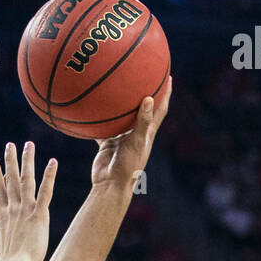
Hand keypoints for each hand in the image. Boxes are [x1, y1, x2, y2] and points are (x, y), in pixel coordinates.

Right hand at [0, 141, 56, 260]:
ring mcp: (25, 210)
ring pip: (26, 180)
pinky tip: (52, 162)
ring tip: (28, 145)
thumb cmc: (4, 260)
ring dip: (27, 162)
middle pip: (10, 180)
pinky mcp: (39, 215)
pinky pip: (45, 192)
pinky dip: (49, 176)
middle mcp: (12, 208)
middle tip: (9, 145)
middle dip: (9, 161)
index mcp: (1, 214)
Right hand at [91, 75, 171, 193]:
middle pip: (143, 108)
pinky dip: (98, 119)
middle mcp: (135, 133)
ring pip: (122, 116)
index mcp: (147, 133)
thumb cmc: (127, 167)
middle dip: (145, 93)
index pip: (160, 109)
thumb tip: (148, 98)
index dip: (166, 93)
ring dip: (121, 104)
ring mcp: (121, 138)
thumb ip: (142, 122)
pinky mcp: (108, 143)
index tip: (168, 76)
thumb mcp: (136, 143)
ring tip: (117, 86)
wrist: (110, 185)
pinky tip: (91, 107)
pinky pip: (102, 127)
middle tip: (144, 74)